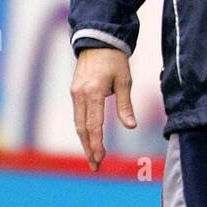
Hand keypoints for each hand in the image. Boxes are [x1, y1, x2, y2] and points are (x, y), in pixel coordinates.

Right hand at [70, 47, 135, 170]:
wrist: (98, 40)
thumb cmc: (114, 60)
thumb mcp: (124, 81)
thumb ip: (125, 105)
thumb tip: (131, 126)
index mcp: (93, 92)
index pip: (94, 125)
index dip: (97, 144)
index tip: (101, 158)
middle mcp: (80, 94)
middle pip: (82, 129)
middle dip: (89, 148)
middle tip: (96, 166)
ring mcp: (74, 93)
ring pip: (78, 123)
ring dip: (85, 142)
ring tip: (92, 157)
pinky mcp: (74, 91)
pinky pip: (77, 115)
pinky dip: (83, 130)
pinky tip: (89, 139)